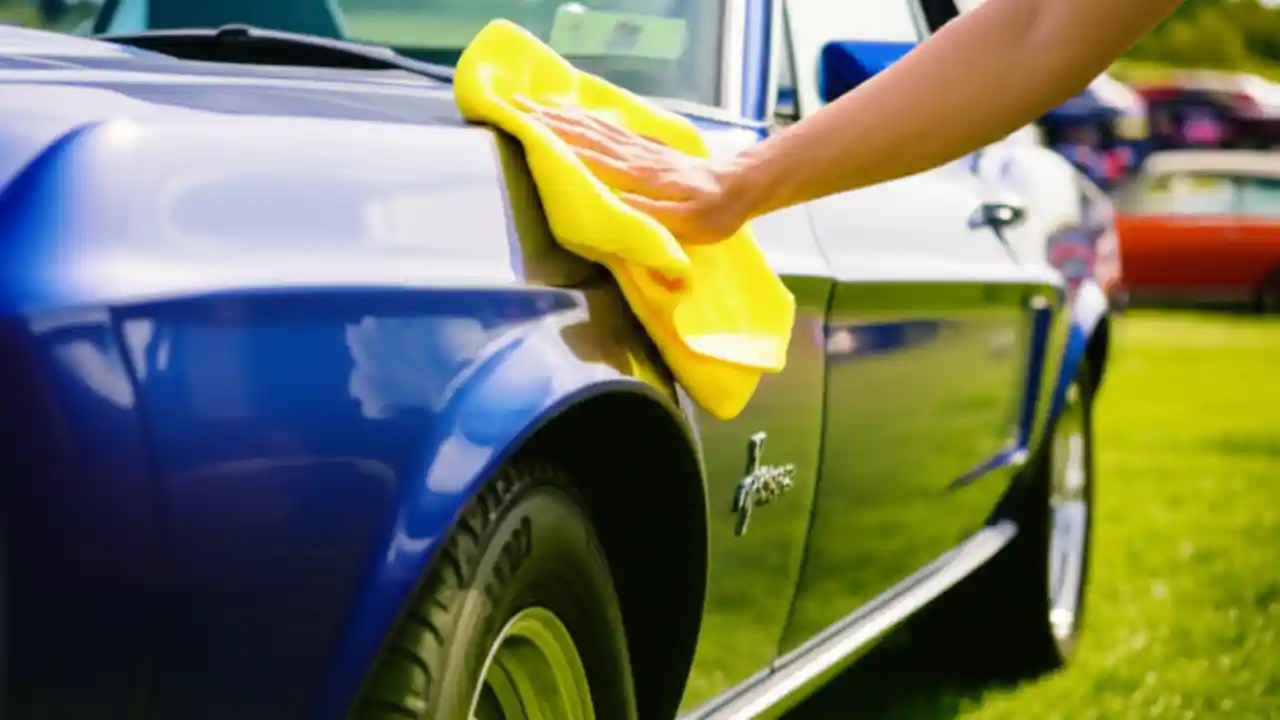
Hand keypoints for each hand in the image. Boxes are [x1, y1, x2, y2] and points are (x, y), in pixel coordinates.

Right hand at [515, 97, 750, 243]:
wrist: (741, 186)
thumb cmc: (714, 214)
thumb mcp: (687, 224)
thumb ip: (650, 214)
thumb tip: (613, 205)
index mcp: (642, 177)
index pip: (595, 158)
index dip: (562, 146)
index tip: (531, 132)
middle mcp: (638, 157)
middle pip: (589, 136)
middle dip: (553, 123)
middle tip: (519, 109)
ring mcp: (643, 149)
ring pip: (598, 129)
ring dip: (565, 117)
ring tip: (535, 106)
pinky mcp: (649, 146)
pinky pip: (613, 129)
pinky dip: (589, 120)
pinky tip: (575, 114)